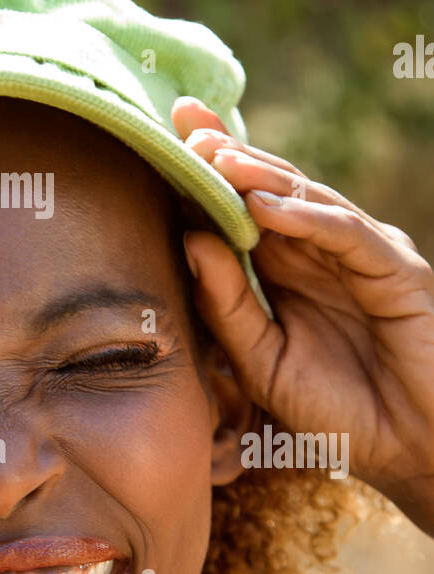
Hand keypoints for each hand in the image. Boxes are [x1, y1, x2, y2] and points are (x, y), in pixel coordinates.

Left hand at [172, 96, 433, 534]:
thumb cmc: (337, 411)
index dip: (208, 168)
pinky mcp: (395, 270)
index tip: (165, 129)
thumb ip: (225, 306)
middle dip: (228, 152)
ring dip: (258, 175)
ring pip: (306, 199)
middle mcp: (319, 250)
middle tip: (185, 122)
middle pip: (270, 185)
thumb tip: (188, 240)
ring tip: (215, 157)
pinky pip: (346, 234)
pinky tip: (263, 206)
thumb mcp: (261, 360)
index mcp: (284, 267)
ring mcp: (360, 254)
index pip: (240, 204)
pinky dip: (305, 217)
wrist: (408, 452)